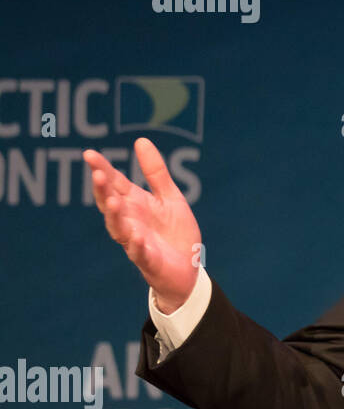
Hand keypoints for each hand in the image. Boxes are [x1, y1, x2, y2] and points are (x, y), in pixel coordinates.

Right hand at [84, 138, 201, 313]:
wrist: (188, 268)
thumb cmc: (174, 232)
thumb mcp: (169, 197)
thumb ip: (155, 172)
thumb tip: (141, 140)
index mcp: (135, 204)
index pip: (115, 184)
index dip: (102, 169)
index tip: (89, 154)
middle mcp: (130, 221)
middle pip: (111, 204)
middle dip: (103, 191)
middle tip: (98, 174)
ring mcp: (136, 241)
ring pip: (119, 228)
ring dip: (115, 215)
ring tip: (113, 201)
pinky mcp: (148, 260)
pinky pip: (139, 252)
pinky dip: (137, 245)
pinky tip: (136, 236)